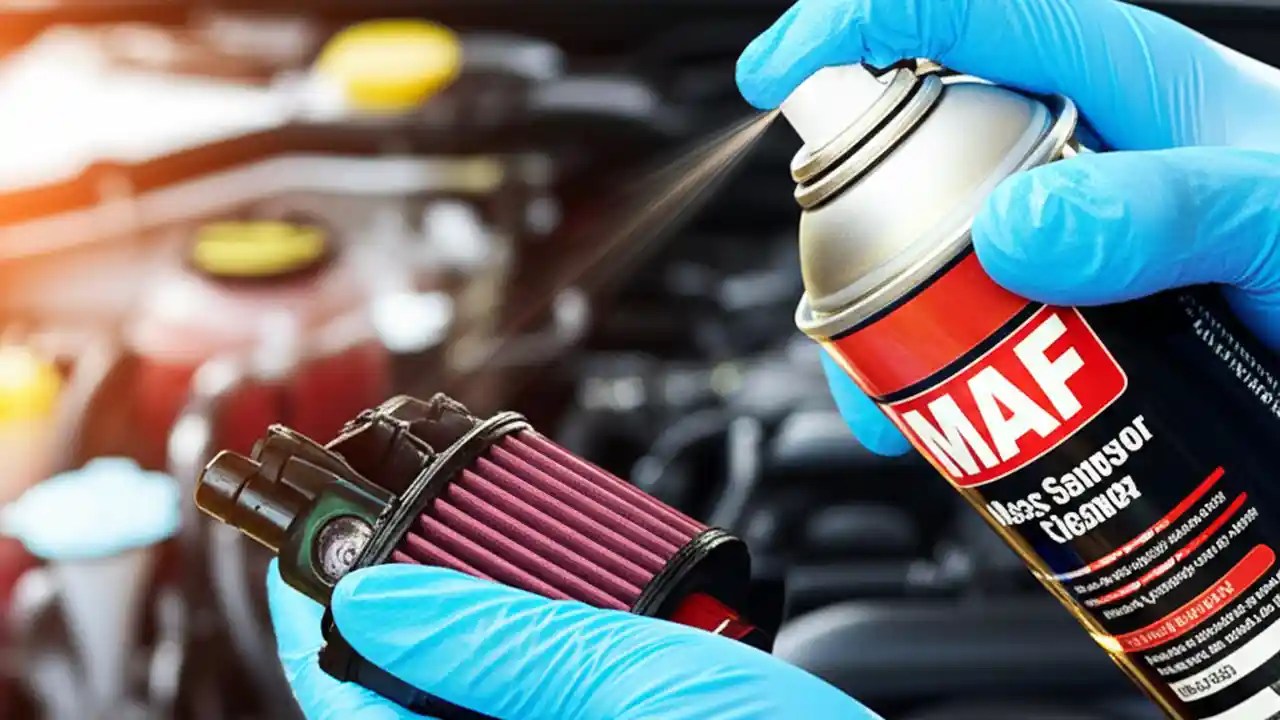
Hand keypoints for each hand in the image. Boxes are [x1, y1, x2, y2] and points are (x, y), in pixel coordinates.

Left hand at [267, 560, 876, 719]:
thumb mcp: (635, 686)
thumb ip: (504, 645)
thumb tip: (374, 596)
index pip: (352, 700)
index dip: (312, 608)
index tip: (302, 530)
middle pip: (407, 687)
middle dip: (386, 595)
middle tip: (377, 510)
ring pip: (472, 684)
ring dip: (456, 606)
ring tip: (444, 528)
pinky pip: (536, 687)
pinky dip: (523, 631)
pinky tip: (538, 584)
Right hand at [737, 0, 1279, 455]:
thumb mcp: (1278, 219)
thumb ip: (1164, 209)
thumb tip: (1013, 227)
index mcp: (1116, 82)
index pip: (961, 10)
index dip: (852, 21)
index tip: (774, 72)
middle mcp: (1072, 151)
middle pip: (914, 148)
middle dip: (851, 219)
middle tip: (845, 300)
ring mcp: (1061, 235)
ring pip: (923, 251)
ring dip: (882, 328)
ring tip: (897, 405)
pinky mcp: (1060, 309)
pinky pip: (960, 322)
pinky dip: (926, 375)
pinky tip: (941, 425)